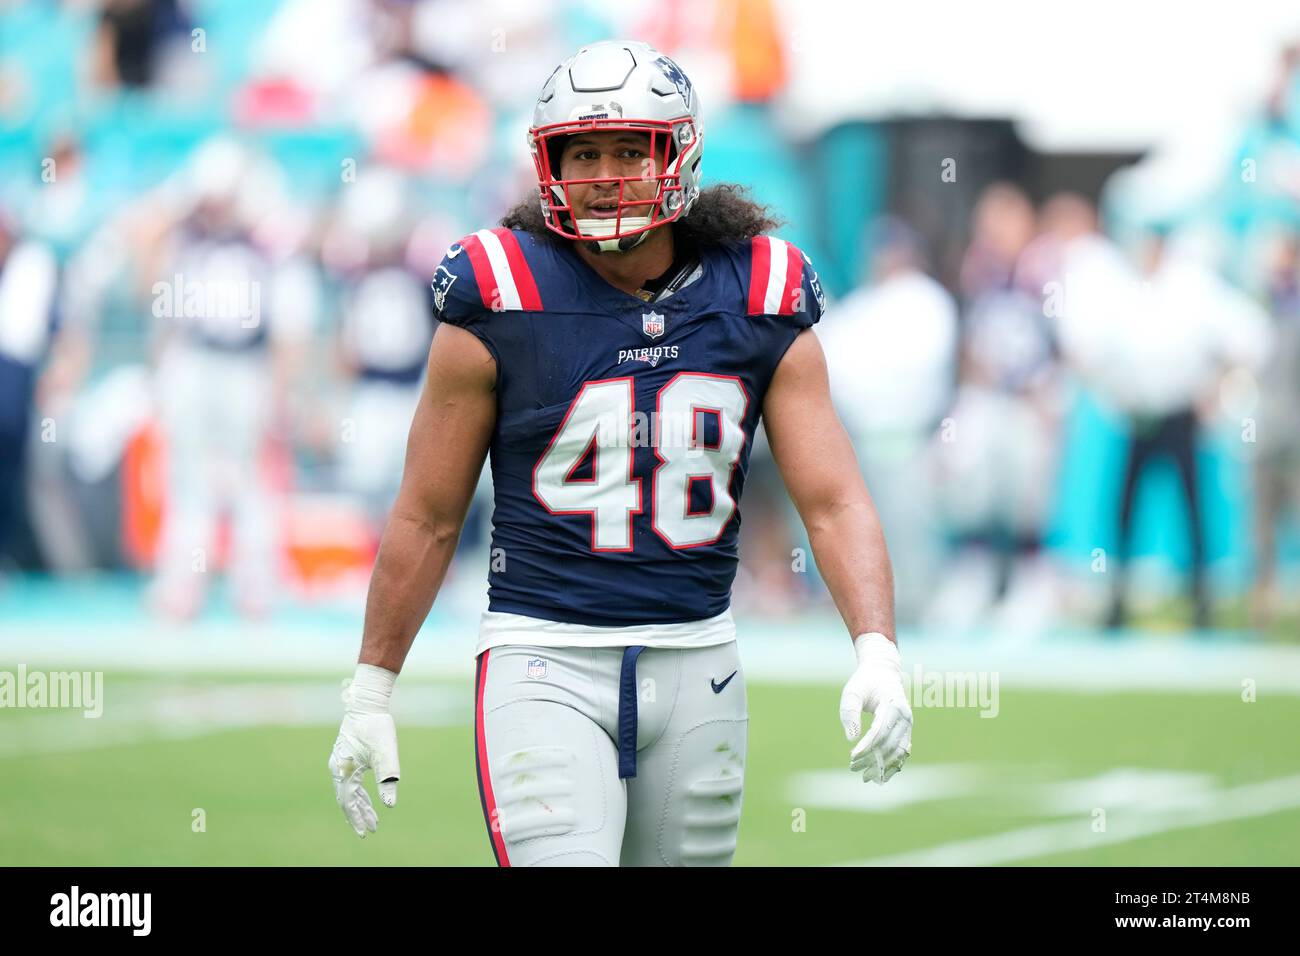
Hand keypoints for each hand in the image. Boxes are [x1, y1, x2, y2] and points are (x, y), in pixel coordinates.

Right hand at [329, 664, 400, 837]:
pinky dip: (358, 792)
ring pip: (347, 791)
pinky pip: (349, 781)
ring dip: (359, 805)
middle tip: (370, 829)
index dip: (357, 818)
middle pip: (346, 799)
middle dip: (358, 815)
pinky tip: (366, 799)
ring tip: (373, 819)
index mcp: (344, 770)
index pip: (349, 801)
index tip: (366, 832)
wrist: (367, 703)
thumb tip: (389, 805)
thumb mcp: (385, 754)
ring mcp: (339, 762)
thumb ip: (387, 780)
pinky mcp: (344, 757)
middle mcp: (337, 768)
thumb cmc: (377, 727)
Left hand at [839, 633, 911, 784]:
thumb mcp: (853, 691)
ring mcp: (908, 725)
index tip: (852, 756)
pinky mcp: (907, 731)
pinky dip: (893, 765)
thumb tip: (851, 739)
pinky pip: (902, 752)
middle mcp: (905, 717)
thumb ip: (850, 712)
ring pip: (898, 752)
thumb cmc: (865, 682)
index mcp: (893, 704)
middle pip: (890, 744)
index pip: (880, 731)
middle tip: (853, 768)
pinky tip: (880, 776)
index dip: (867, 746)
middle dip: (872, 759)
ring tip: (865, 777)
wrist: (883, 673)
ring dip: (883, 766)